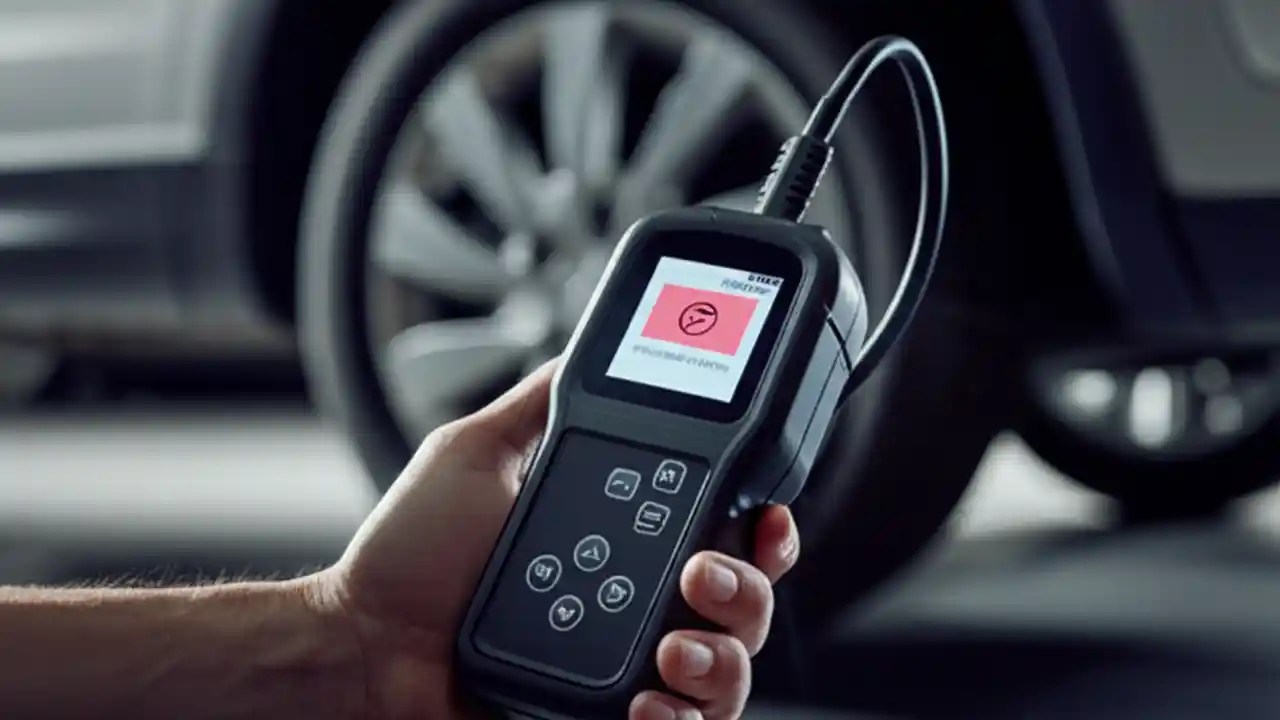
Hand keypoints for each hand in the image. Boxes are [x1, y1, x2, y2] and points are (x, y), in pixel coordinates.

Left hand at [310, 361, 800, 718]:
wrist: (365, 649)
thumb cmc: (408, 560)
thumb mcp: (475, 456)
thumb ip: (537, 404)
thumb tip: (584, 353)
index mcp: (625, 544)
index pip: (725, 536)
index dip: (764, 529)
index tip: (765, 515)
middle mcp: (638, 606)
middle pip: (747, 604)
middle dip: (748, 591)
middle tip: (702, 575)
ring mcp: (629, 670)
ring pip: (730, 672)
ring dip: (722, 658)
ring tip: (670, 649)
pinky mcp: (611, 719)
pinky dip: (683, 718)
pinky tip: (649, 702)